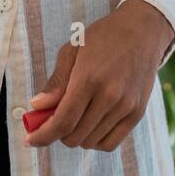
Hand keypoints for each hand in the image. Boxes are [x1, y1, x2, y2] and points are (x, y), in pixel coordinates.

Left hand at [23, 0, 174, 152]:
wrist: (143, 31)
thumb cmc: (104, 38)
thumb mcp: (72, 50)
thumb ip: (56, 82)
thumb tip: (37, 106)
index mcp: (89, 78)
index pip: (63, 122)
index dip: (43, 136)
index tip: (31, 140)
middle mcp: (110, 96)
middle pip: (75, 136)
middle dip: (56, 133)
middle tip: (52, 120)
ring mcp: (126, 107)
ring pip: (91, 142)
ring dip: (76, 136)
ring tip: (73, 117)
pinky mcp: (137, 113)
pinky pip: (111, 143)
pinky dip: (95, 140)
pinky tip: (90, 125)